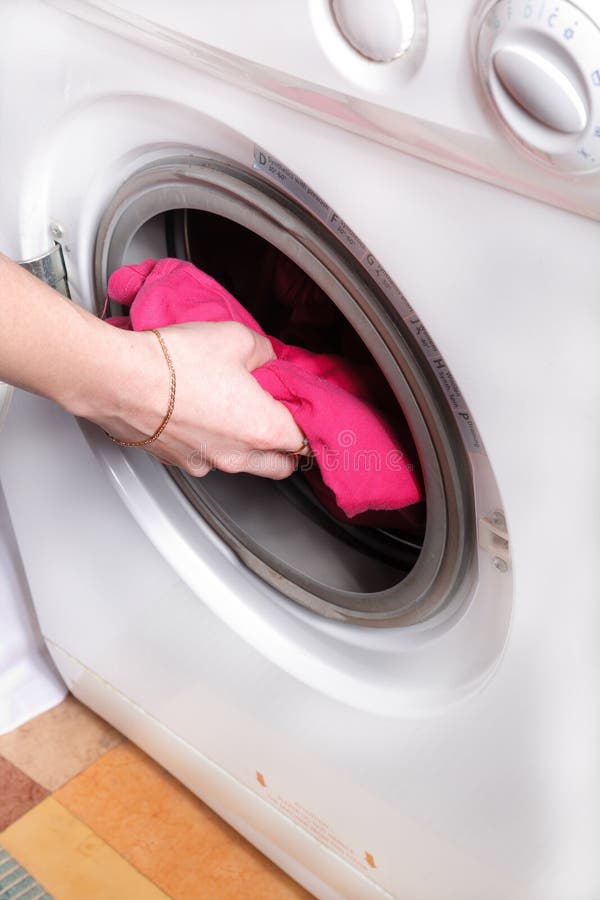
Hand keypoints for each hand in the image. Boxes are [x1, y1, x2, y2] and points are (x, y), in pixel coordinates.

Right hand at [91, 320, 307, 478]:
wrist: (118, 379)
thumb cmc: (174, 362)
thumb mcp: (235, 338)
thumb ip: (264, 351)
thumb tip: (267, 358)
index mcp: (263, 429)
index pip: (307, 443)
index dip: (309, 425)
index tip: (304, 411)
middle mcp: (238, 456)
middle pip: (281, 466)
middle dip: (287, 448)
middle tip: (280, 419)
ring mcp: (206, 463)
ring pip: (243, 466)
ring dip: (248, 447)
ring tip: (235, 413)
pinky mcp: (177, 462)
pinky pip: (206, 459)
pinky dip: (211, 444)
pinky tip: (199, 416)